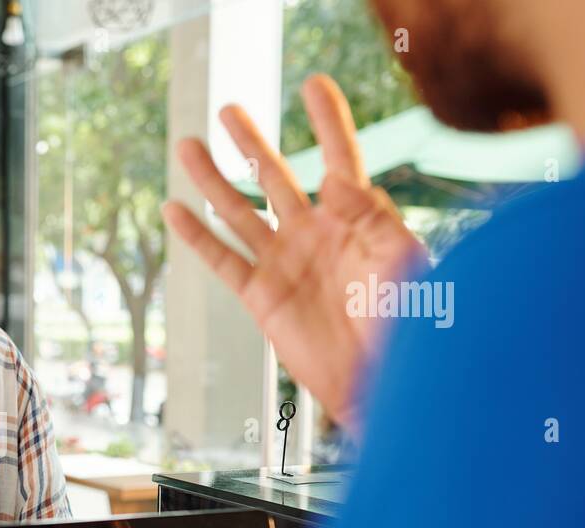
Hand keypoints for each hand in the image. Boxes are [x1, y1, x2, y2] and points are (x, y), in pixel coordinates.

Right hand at [162, 74, 424, 436]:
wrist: (386, 384)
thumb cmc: (410, 325)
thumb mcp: (403, 261)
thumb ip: (371, 215)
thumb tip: (334, 179)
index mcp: (357, 221)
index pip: (339, 158)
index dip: (328, 121)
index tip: (313, 85)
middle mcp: (315, 235)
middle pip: (275, 177)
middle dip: (252, 143)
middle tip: (228, 110)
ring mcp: (284, 264)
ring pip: (239, 211)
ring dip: (213, 179)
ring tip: (188, 146)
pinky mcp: (261, 296)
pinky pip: (222, 259)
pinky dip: (197, 235)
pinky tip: (175, 209)